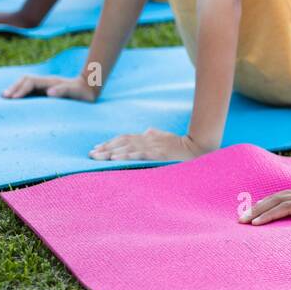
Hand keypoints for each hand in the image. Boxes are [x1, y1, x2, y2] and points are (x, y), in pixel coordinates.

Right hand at [2, 73, 97, 100]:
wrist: (89, 89)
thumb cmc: (83, 93)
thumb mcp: (76, 92)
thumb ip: (64, 91)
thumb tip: (49, 93)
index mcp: (50, 81)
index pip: (31, 82)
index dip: (21, 89)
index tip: (14, 98)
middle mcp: (45, 82)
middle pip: (25, 80)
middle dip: (14, 87)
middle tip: (4, 97)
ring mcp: (44, 86)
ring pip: (25, 84)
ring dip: (15, 89)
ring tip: (5, 98)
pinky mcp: (44, 92)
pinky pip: (29, 91)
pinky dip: (20, 94)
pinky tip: (14, 101)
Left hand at [89, 128, 207, 161]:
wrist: (199, 147)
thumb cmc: (183, 144)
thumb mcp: (167, 137)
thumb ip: (156, 134)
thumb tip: (147, 130)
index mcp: (148, 137)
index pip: (125, 138)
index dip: (110, 143)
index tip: (96, 148)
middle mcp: (148, 140)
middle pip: (122, 143)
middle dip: (105, 148)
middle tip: (91, 154)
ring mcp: (153, 147)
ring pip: (127, 148)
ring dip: (111, 153)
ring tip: (98, 158)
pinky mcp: (158, 154)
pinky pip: (139, 154)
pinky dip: (127, 156)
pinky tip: (116, 159)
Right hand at [241, 185, 290, 226]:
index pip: (286, 207)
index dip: (270, 215)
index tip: (255, 224)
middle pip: (277, 199)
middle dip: (258, 209)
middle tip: (241, 221)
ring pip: (278, 196)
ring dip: (261, 204)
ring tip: (246, 214)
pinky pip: (284, 196)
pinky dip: (270, 200)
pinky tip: (264, 206)